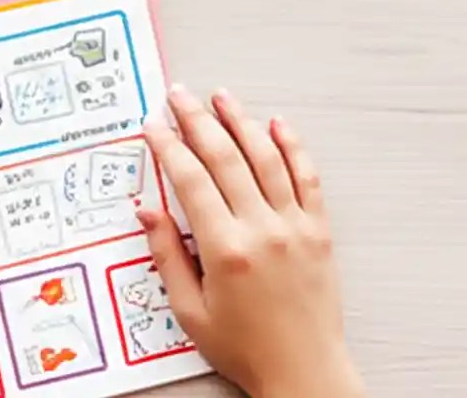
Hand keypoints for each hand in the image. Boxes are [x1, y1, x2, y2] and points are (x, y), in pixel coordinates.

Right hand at [140, 87, 363, 397]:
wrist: (304, 371)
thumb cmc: (244, 347)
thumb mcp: (189, 310)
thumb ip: (167, 255)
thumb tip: (147, 211)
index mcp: (226, 250)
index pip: (191, 180)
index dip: (168, 146)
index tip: (153, 126)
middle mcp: (263, 230)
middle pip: (226, 158)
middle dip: (197, 120)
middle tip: (179, 95)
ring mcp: (295, 227)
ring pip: (267, 158)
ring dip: (241, 122)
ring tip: (221, 97)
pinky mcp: (319, 232)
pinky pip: (307, 178)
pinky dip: (293, 147)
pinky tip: (277, 125)